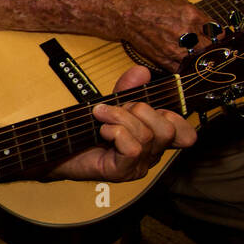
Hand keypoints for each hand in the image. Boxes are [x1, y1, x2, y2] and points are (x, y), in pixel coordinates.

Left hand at [50, 66, 195, 181]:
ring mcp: (137, 166)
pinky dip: (115, 132)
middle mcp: (150, 155)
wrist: (56, 150)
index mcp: (154, 141)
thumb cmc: (84, 131)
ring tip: (100, 116)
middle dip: (139, 110)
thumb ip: (128, 89)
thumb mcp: (111, 105)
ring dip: (120, 117)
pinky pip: (133, 148)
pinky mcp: (121, 172)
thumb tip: (142, 71)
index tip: (145, 105)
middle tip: (114, 110)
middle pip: (168, 129)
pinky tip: (101, 131)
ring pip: (148, 136)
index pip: (187, 135)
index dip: (174, 116)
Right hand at [118, 0, 210, 70]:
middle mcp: (185, 32)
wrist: (125, 15)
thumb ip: (195, 13)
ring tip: (197, 58)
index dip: (219, 37)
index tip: (219, 39)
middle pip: (210, 47)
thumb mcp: (177, 1)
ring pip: (197, 60)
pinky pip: (181, 68)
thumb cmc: (147, 5)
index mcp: (191, 15)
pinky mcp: (163, 58)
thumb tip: (207, 23)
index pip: (217, 31)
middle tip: (210, 50)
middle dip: (211, 49)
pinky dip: (184, 67)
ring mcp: (174, 47)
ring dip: (198, 59)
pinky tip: (184, 64)